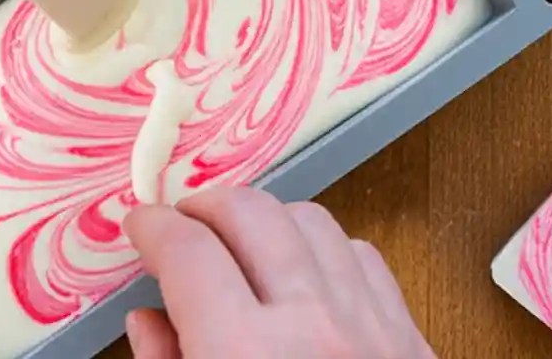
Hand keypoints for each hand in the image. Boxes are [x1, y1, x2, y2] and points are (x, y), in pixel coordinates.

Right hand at [123, 186, 435, 358]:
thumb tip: (148, 318)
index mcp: (243, 353)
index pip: (187, 252)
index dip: (153, 226)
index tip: (141, 224)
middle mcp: (311, 326)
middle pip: (252, 214)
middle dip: (208, 206)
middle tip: (184, 224)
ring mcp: (371, 328)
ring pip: (313, 222)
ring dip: (268, 221)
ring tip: (243, 246)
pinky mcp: (410, 340)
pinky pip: (365, 259)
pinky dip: (326, 252)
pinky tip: (306, 276)